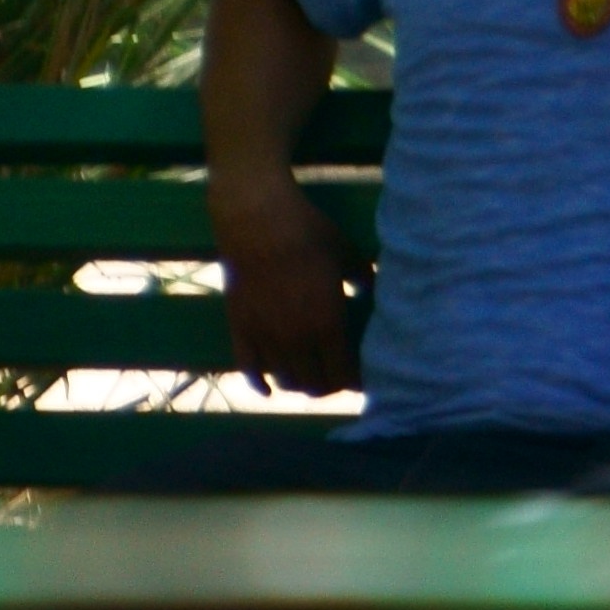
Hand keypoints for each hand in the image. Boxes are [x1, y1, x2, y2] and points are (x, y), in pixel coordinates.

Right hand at [208, 177, 361, 395]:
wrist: (258, 220)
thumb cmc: (308, 233)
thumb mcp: (345, 253)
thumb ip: (362, 276)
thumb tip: (369, 289)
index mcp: (328, 326)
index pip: (343, 375)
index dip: (353, 384)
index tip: (360, 381)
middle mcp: (297, 340)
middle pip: (314, 385)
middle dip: (328, 388)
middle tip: (334, 380)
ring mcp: (265, 337)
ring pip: (284, 381)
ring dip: (298, 385)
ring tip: (306, 380)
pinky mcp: (240, 329)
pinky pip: (249, 370)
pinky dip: (260, 385)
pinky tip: (269, 390)